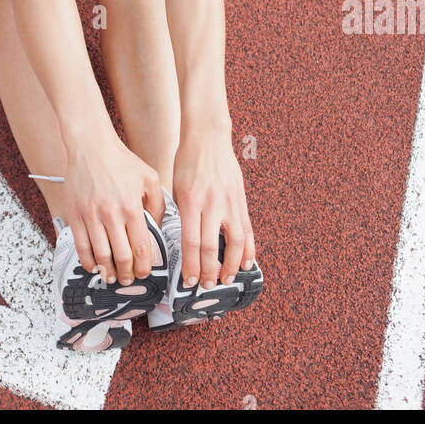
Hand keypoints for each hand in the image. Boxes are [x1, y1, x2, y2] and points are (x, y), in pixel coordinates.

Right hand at [64, 137, 164, 285]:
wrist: (91, 145)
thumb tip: (158, 227)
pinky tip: (94, 266)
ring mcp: (91, 216)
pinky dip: (88, 262)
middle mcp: (111, 214)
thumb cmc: (120, 160)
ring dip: (108, 272)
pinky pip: (81, 247)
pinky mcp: (75, 215)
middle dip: (127, 274)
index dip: (143, 266)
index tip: (143, 273)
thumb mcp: (149, 177)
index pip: (141, 248)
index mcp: (132, 207)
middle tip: (129, 279)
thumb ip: (158, 203)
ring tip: (112, 276)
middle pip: (121, 257)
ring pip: (100, 256)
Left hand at [173, 132, 254, 288]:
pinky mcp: (241, 199)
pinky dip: (249, 248)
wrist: (208, 137)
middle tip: (205, 286)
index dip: (190, 265)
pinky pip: (247, 229)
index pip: (191, 241)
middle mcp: (211, 203)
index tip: (188, 280)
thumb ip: (181, 214)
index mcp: (190, 201)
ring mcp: (229, 202)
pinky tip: (248, 263)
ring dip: (232, 265)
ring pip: (235, 241)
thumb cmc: (187, 161)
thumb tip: (183, 242)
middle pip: (211, 246)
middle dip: (208, 271)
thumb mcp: (176, 186)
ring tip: (226, 280)